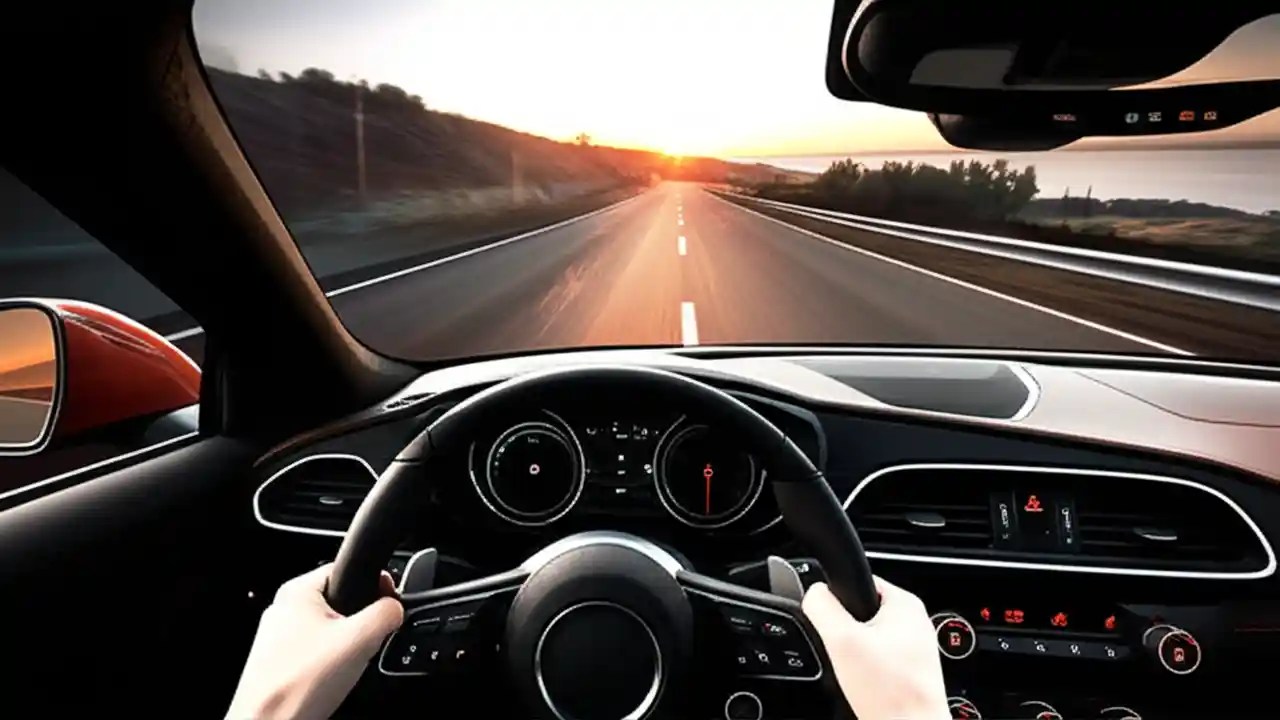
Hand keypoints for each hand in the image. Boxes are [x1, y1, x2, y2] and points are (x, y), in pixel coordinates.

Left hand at [225, 564, 403, 719]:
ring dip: (345, 648)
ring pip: (330, 633)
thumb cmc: (297, 686)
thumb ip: (385, 614)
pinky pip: (317, 655)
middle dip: (359, 625)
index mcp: (298, 592)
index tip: (387, 605)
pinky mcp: (278, 663)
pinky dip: (328, 666)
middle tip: (363, 646)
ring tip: (341, 669)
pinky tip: (329, 681)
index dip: (375, 585)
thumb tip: (395, 608)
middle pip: (341, 604)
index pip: (347, 570)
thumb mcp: (360, 640)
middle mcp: (283, 610)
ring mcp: (278, 639)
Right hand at [803, 577, 948, 719]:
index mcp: (905, 602)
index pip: (857, 582)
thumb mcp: (841, 640)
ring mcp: (916, 647)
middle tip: (850, 657)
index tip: (837, 629)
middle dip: (848, 635)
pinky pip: (880, 659)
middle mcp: (915, 621)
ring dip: (858, 656)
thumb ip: (822, 607)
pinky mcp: (913, 669)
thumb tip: (814, 592)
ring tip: (864, 674)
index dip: (837, 604)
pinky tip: (872, 685)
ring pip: (869, 639)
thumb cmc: (890, 693)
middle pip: (861, 613)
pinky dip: (871, 671)